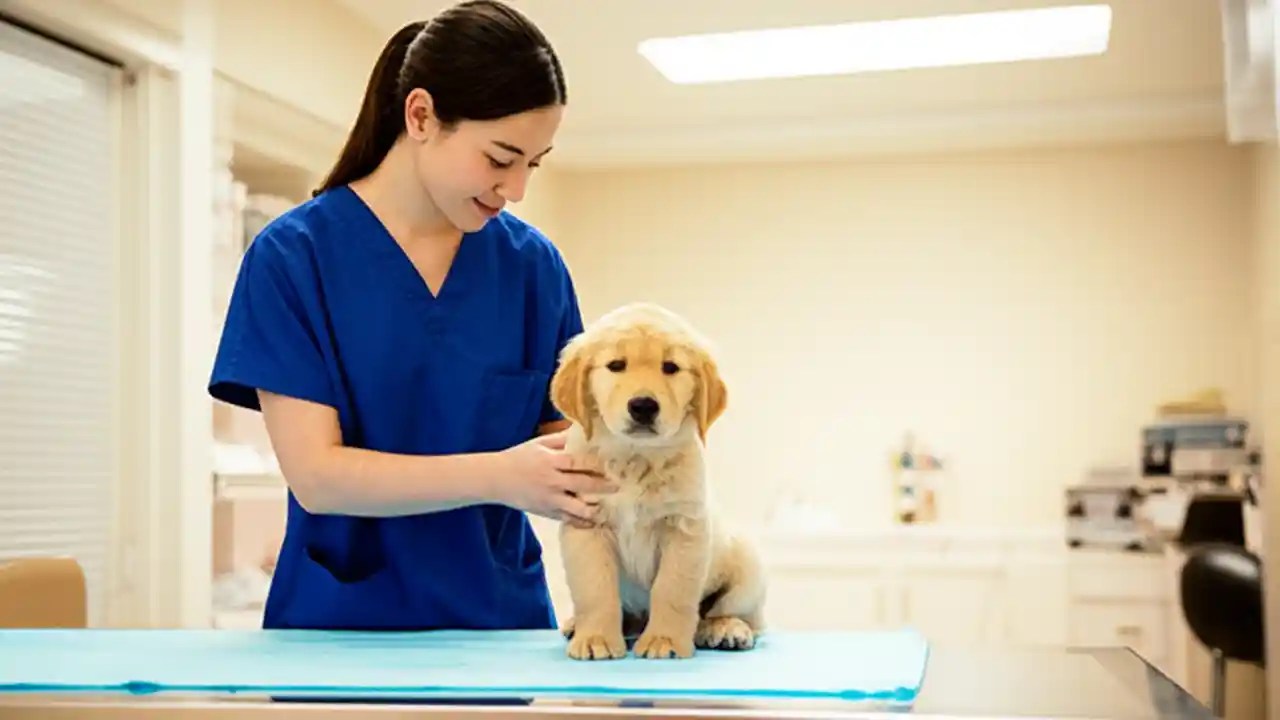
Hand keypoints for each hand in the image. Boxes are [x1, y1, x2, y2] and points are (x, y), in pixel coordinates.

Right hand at [491, 430, 614, 527]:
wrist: (495, 479)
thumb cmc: (518, 458)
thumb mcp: (538, 443)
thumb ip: (560, 438)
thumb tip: (581, 429)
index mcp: (550, 461)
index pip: (578, 462)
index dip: (596, 464)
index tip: (612, 464)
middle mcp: (552, 481)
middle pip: (582, 484)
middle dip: (602, 486)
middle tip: (618, 486)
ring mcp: (549, 499)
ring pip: (577, 508)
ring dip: (594, 509)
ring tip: (609, 508)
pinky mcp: (546, 512)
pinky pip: (567, 519)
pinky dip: (582, 521)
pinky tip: (595, 521)